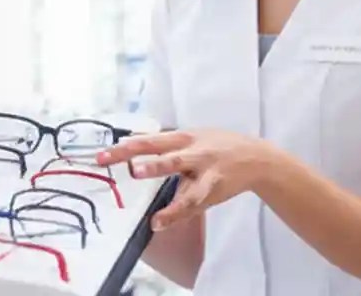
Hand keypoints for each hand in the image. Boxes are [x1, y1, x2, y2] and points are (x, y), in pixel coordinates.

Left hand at [97, 129, 276, 230]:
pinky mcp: (214, 190)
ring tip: (147, 195)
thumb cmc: (217, 146)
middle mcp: (194, 152)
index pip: (150, 140)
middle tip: (127, 169)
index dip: (126, 147)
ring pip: (185, 184)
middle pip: (166, 156)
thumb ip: (165, 145)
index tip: (103, 155)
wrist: (257, 157)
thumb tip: (129, 146)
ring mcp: (206, 172)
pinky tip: (159, 222)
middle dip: (146, 163)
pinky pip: (193, 204)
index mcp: (183, 137)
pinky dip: (176, 214)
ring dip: (166, 186)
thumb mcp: (192, 137)